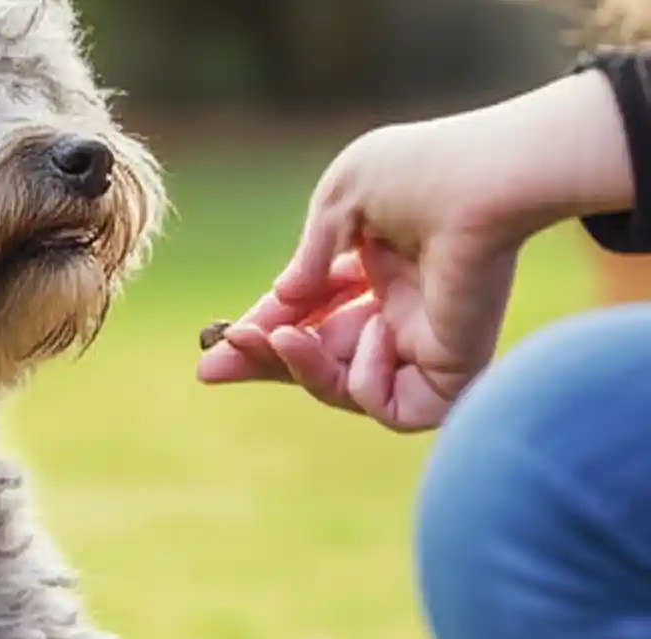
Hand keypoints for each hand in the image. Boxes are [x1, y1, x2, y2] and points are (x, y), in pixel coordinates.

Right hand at [198, 71, 633, 431]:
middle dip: (265, 362)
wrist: (481, 180)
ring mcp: (425, 344)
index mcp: (380, 268)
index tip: (218, 344)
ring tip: (281, 336)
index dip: (265, 329)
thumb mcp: (340, 204)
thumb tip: (282, 302)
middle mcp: (402, 311)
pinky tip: (377, 332)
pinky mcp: (451, 372)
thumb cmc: (420, 173)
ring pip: (344, 387)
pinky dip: (364, 380)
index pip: (313, 315)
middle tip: (214, 365)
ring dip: (301, 368)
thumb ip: (309, 259)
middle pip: (320, 358)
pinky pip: (390, 408)